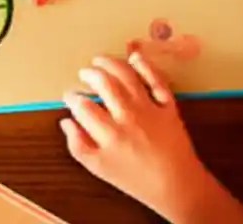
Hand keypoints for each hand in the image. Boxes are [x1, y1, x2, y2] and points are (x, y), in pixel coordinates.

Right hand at [60, 54, 213, 221]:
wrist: (176, 185)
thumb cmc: (136, 179)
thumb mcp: (99, 168)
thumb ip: (78, 145)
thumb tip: (67, 122)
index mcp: (109, 134)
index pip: (83, 106)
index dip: (72, 97)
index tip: (69, 95)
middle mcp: (128, 117)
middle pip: (104, 84)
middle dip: (90, 74)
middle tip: (84, 73)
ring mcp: (149, 109)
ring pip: (127, 77)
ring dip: (111, 63)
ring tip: (100, 60)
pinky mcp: (168, 106)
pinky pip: (157, 81)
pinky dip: (146, 66)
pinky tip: (135, 57)